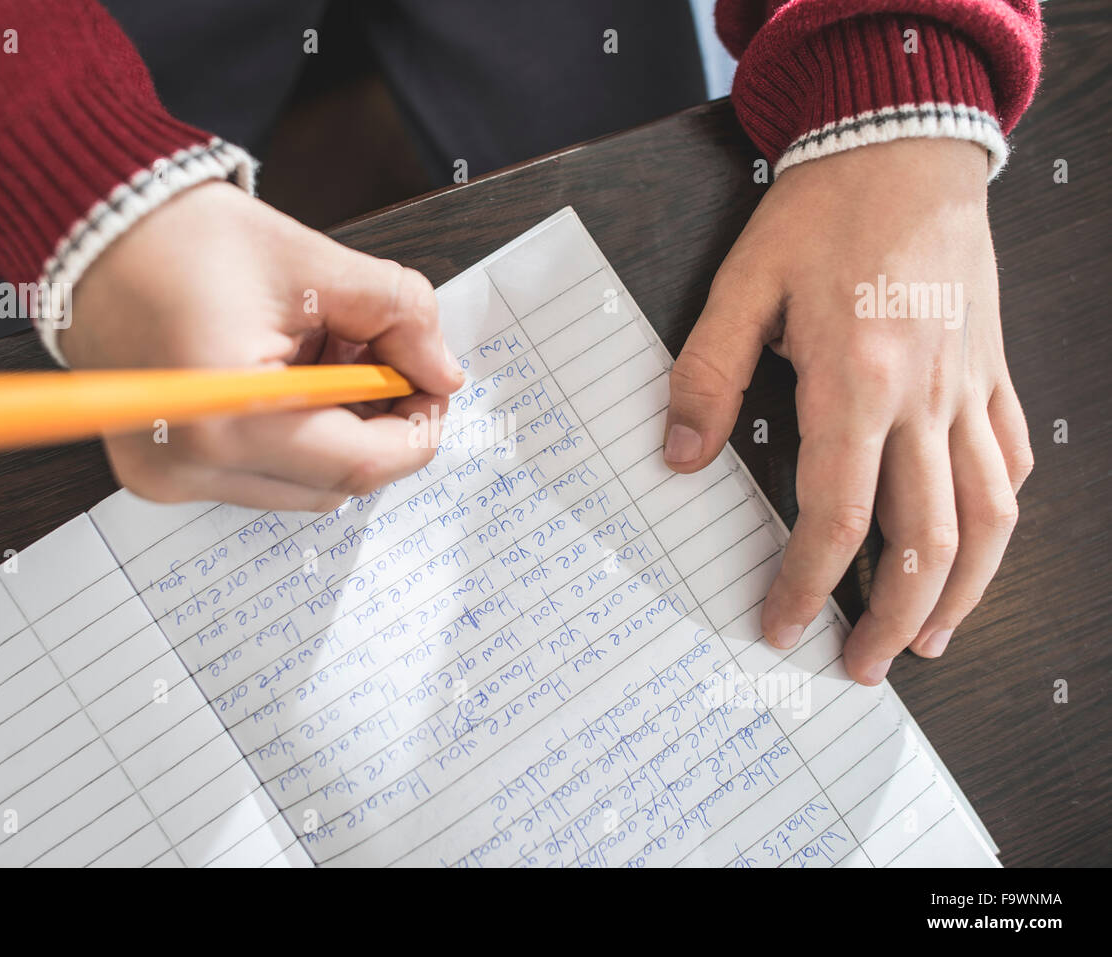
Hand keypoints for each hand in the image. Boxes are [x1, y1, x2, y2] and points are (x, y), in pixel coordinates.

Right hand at [62, 182, 463, 511]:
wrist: (91, 234)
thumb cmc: (183, 240)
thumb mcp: (313, 264)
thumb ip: (399, 316)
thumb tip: (442, 372)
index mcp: (225, 419)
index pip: (359, 463)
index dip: (417, 430)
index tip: (435, 386)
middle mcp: (189, 468)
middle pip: (334, 482)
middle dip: (379, 425)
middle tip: (388, 359)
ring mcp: (171, 478)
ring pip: (303, 483)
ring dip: (337, 429)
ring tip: (325, 353)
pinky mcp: (163, 472)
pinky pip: (260, 474)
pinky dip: (296, 433)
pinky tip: (288, 373)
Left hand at [662, 139, 1033, 684]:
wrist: (905, 144)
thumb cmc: (823, 212)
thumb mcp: (742, 286)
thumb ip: (706, 376)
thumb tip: (677, 458)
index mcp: (855, 383)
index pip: (835, 518)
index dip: (806, 585)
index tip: (782, 627)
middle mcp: (924, 399)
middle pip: (926, 540)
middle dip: (891, 618)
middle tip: (859, 665)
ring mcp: (969, 388)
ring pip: (989, 516)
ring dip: (964, 591)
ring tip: (930, 641)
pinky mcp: (991, 371)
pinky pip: (1011, 459)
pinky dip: (999, 514)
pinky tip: (977, 543)